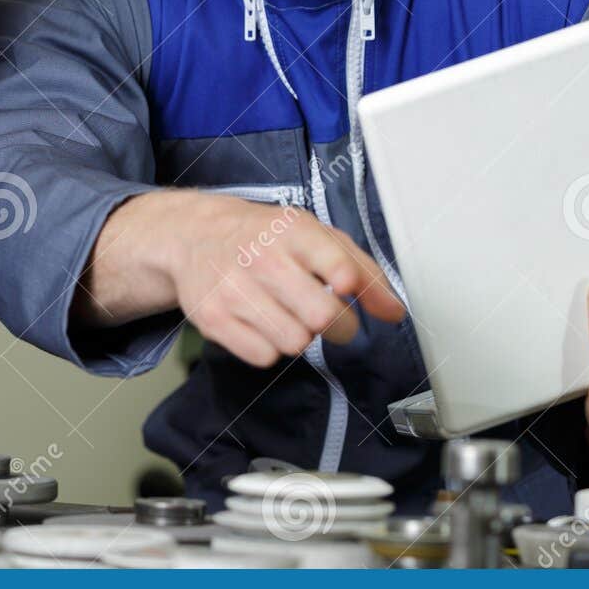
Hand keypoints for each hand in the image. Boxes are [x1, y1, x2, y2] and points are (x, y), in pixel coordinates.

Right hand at [92, 190, 405, 367]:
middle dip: (339, 326)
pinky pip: (264, 357)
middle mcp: (262, 259)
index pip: (340, 268)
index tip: (347, 290)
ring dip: (301, 336)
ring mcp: (234, 291)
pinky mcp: (213, 319)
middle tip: (331, 316)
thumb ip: (363, 271)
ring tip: (290, 314)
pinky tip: (263, 323)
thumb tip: (394, 311)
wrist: (194, 235)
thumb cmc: (265, 236)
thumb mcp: (316, 236)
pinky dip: (270, 347)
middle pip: (323, 317)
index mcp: (294, 232)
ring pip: (296, 343)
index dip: (352, 287)